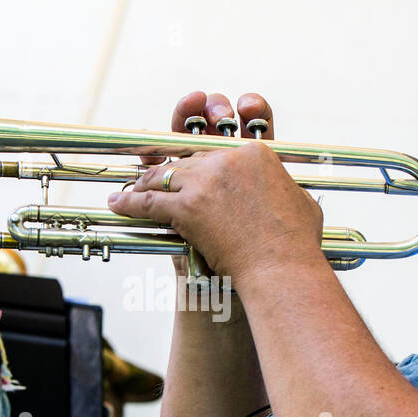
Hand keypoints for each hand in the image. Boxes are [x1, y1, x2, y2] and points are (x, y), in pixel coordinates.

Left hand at [110, 92, 321, 280]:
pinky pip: (148, 200)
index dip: (200, 159)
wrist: (281, 267)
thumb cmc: (296, 243)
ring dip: (144, 182)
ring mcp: (205, 180)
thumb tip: (286, 190)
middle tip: (155, 175)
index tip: (193, 166)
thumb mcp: (300, 201)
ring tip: (132, 188)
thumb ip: (285, 187)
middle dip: (171, 169)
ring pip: (164, 174)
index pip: (217, 149)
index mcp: (256, 153)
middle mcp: (228, 158)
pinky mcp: (187, 205)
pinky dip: (129, 201)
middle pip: (188, 158)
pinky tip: (118, 202)